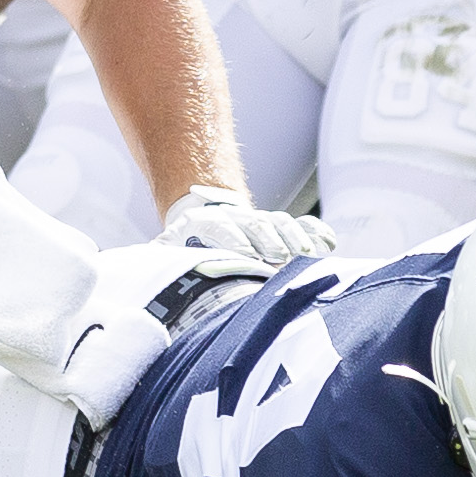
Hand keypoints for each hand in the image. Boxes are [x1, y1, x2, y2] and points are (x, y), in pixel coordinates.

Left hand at [157, 188, 335, 265]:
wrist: (206, 218)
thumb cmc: (188, 242)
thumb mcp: (169, 246)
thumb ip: (162, 253)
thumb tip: (147, 258)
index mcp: (211, 224)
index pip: (224, 230)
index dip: (234, 241)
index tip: (245, 255)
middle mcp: (240, 220)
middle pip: (257, 226)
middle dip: (268, 240)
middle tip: (278, 256)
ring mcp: (262, 223)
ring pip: (281, 224)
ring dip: (295, 237)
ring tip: (306, 253)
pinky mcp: (280, 228)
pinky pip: (301, 226)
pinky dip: (316, 232)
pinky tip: (329, 243)